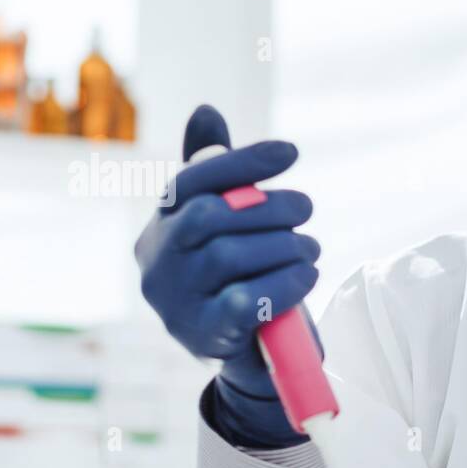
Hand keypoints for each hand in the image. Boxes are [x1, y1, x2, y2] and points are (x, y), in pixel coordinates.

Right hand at [134, 105, 319, 444]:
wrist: (250, 356)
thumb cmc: (239, 278)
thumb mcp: (226, 227)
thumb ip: (217, 173)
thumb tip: (206, 110)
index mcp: (160, 225)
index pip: (192, 180)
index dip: (243, 161)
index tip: (291, 151)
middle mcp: (157, 261)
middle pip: (211, 215)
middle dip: (270, 206)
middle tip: (306, 209)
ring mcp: (175, 302)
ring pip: (231, 255)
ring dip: (285, 246)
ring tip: (310, 250)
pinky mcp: (203, 335)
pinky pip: (247, 300)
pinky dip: (285, 283)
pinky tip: (305, 276)